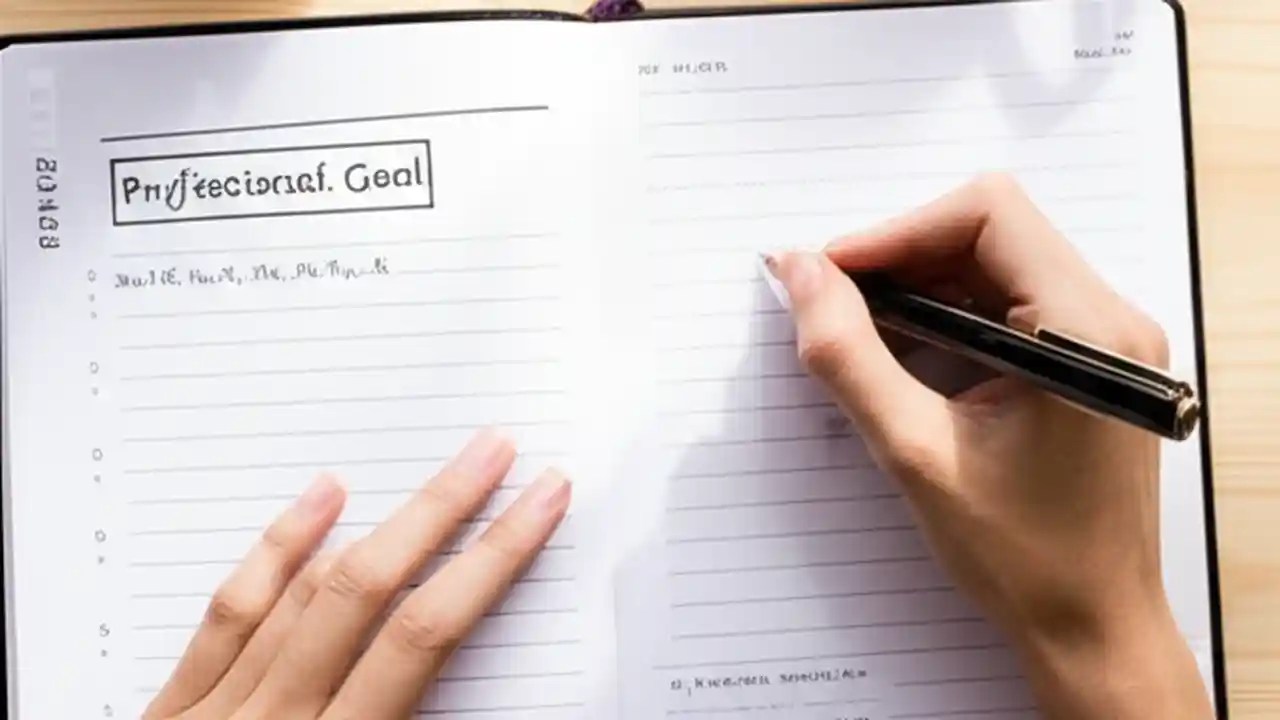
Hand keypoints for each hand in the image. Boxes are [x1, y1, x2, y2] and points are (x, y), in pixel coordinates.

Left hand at [143, 428, 569, 719]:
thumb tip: (475, 690)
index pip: (427, 635)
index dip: (492, 560)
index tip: (537, 507)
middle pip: (371, 588)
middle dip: (445, 511)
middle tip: (495, 454)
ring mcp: (217, 710)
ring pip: (307, 587)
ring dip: (382, 517)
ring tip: (439, 468)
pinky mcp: (171, 709)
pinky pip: (229, 610)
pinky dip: (279, 548)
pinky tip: (319, 500)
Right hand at [765, 174, 1212, 718]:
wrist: (1092, 626)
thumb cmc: (1023, 557)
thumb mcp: (914, 453)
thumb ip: (848, 356)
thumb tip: (801, 274)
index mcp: (1085, 330)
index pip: (988, 213)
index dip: (897, 230)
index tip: (833, 273)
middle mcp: (1111, 318)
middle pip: (992, 228)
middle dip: (904, 253)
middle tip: (836, 300)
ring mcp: (1107, 338)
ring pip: (998, 260)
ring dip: (924, 281)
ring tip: (863, 327)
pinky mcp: (1090, 359)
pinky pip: (1012, 300)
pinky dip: (951, 310)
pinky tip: (907, 351)